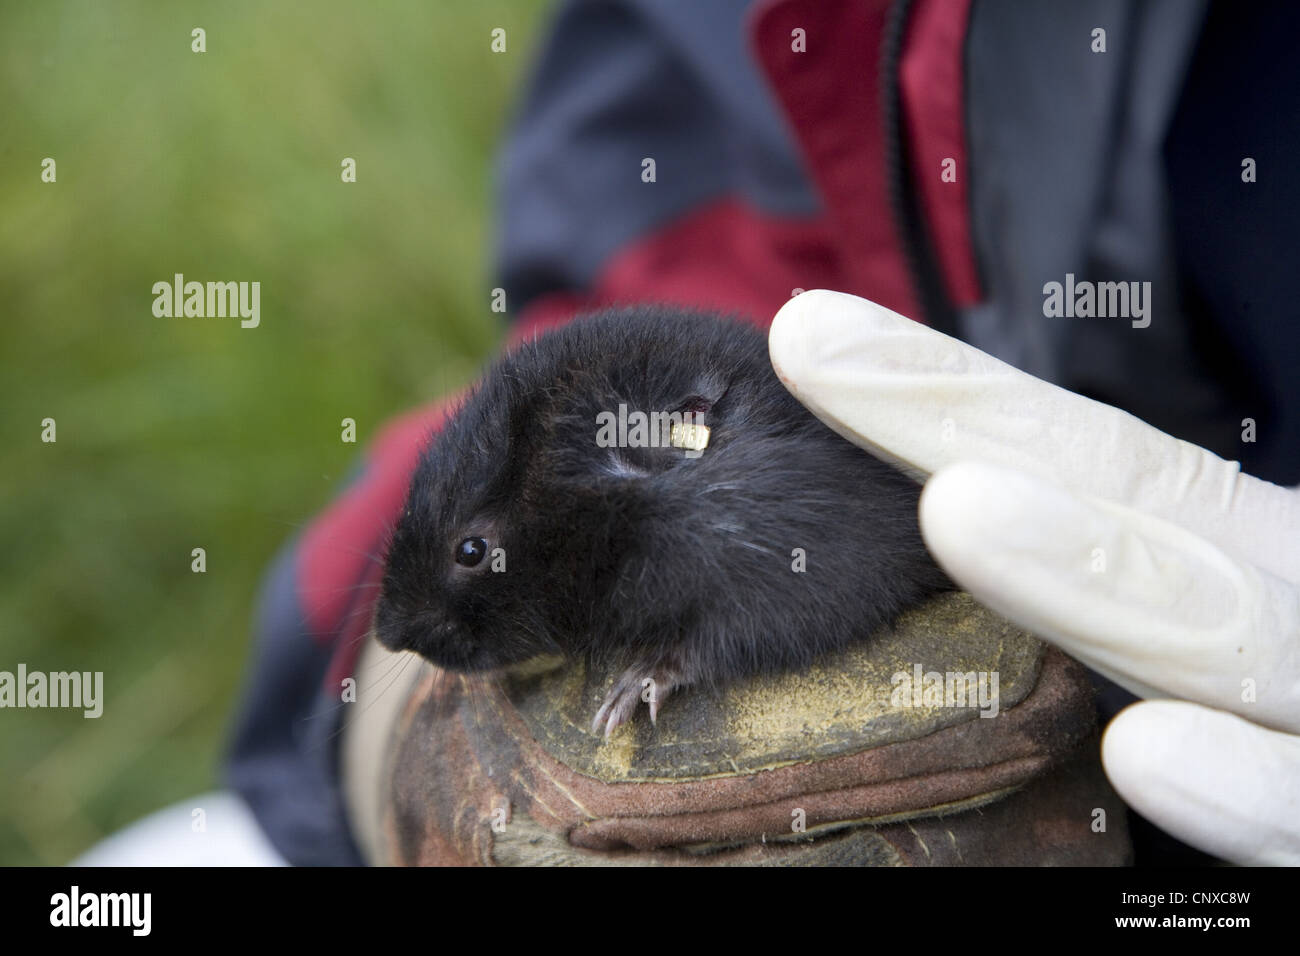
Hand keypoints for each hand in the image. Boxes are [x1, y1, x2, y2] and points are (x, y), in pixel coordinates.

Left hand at [768, 289, 1299, 864]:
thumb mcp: (1220, 594)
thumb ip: (1127, 558)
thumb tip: (947, 509)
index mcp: (1238, 554)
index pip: (1081, 454)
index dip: (944, 391)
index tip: (807, 334)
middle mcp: (1291, 597)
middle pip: (1132, 505)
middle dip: (982, 426)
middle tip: (827, 362)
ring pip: (1241, 638)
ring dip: (1102, 574)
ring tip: (963, 508)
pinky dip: (1256, 794)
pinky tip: (1159, 758)